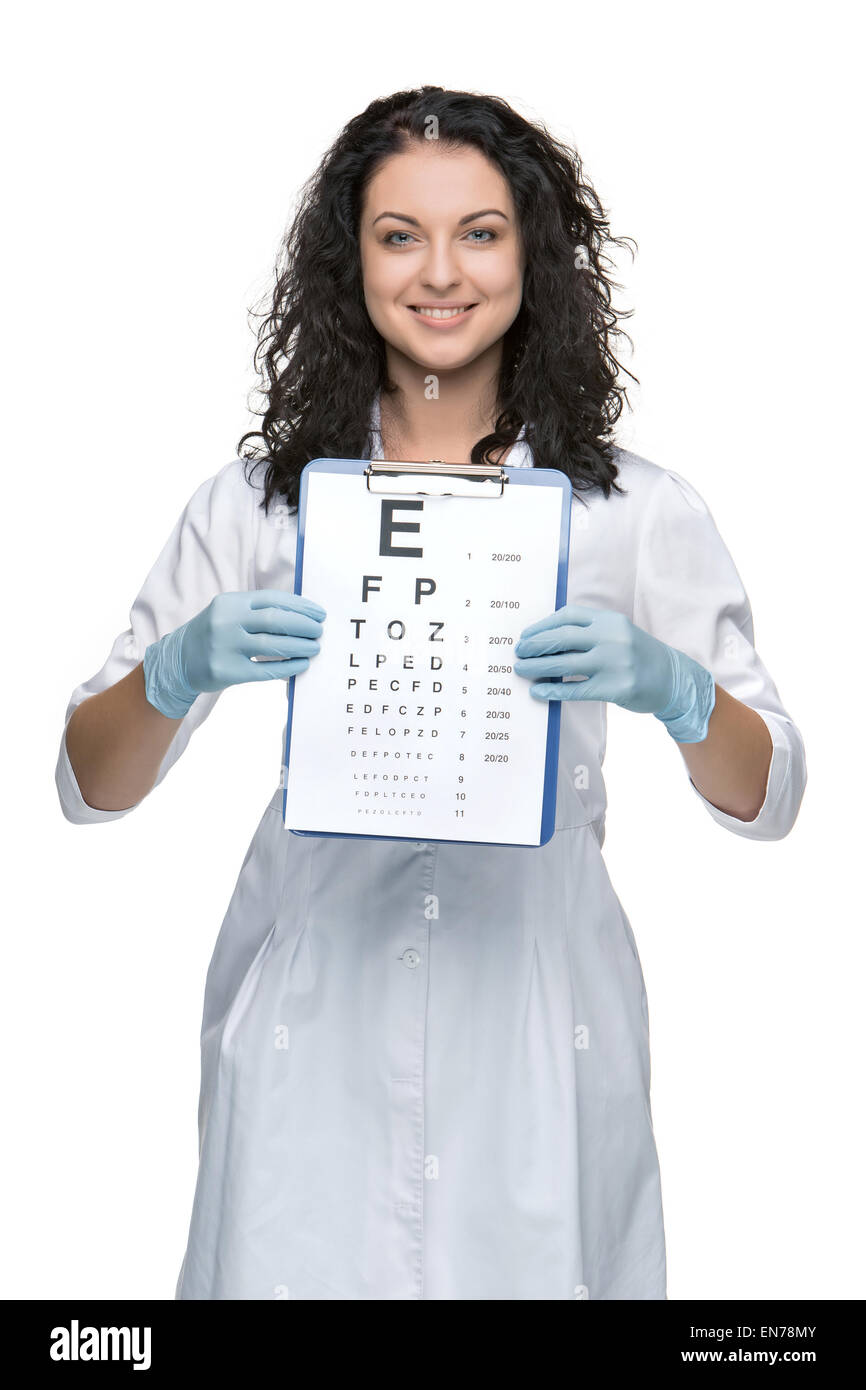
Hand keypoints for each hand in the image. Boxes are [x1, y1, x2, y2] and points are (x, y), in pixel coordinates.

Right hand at [142, 589, 325, 718]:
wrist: (178, 660)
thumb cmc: (214, 634)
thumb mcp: (229, 613)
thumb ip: (258, 611)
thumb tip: (301, 614)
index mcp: (230, 602)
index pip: (272, 599)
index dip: (300, 606)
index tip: (319, 613)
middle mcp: (227, 622)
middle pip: (275, 620)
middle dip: (303, 625)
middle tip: (319, 631)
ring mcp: (226, 647)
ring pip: (273, 645)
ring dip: (300, 646)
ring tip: (315, 647)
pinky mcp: (227, 671)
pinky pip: (265, 669)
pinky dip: (288, 667)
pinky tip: (301, 665)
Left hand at [512, 604, 715, 742]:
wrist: (673, 679)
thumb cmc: (637, 656)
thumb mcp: (617, 634)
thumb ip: (589, 632)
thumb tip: (545, 640)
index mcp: (610, 620)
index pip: (568, 615)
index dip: (542, 625)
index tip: (526, 636)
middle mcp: (612, 637)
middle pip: (562, 637)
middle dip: (535, 645)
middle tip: (518, 653)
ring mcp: (614, 662)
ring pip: (564, 664)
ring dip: (537, 668)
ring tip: (521, 671)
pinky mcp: (616, 687)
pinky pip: (576, 689)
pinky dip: (553, 691)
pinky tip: (538, 693)